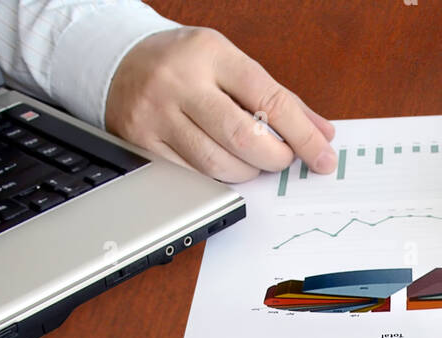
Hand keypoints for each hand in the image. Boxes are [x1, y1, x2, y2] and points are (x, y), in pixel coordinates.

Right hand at [106, 26, 336, 181]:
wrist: (119, 64)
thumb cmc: (185, 65)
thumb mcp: (231, 64)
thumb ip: (277, 97)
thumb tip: (321, 133)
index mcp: (210, 53)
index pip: (269, 99)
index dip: (302, 135)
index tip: (322, 156)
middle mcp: (181, 81)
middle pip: (243, 137)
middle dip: (274, 158)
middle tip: (282, 160)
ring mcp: (157, 114)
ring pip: (217, 164)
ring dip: (246, 173)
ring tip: (249, 162)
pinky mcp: (142, 144)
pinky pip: (192, 177)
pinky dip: (216, 180)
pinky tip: (220, 166)